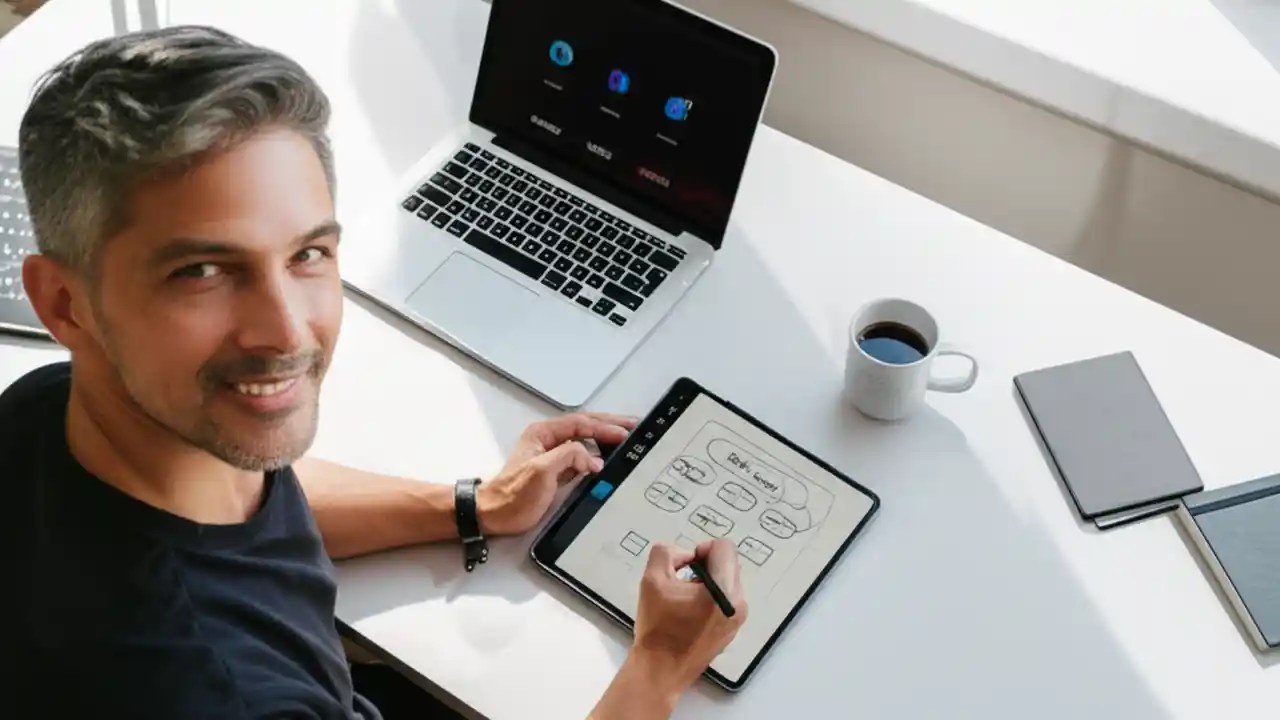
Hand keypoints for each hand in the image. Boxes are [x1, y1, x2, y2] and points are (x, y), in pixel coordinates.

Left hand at [477, 412, 635, 535]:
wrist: (495, 514)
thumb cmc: (512, 494)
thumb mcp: (541, 471)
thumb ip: (569, 456)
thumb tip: (594, 458)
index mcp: (542, 434)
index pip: (580, 424)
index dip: (604, 427)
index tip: (624, 434)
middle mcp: (548, 440)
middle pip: (584, 426)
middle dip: (609, 425)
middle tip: (633, 425)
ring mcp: (552, 455)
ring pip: (585, 440)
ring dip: (605, 438)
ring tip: (627, 438)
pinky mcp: (556, 472)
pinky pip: (581, 458)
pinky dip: (597, 455)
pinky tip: (609, 458)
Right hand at [629, 540, 747, 695]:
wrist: (660, 670)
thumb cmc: (657, 627)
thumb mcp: (652, 580)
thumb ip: (666, 553)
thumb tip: (686, 556)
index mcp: (723, 589)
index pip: (725, 547)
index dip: (703, 548)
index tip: (687, 564)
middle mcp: (738, 602)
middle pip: (729, 563)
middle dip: (706, 564)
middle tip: (683, 580)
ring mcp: (738, 618)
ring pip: (728, 580)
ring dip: (708, 580)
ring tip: (685, 598)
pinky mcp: (733, 629)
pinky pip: (728, 599)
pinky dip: (712, 597)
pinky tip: (691, 612)